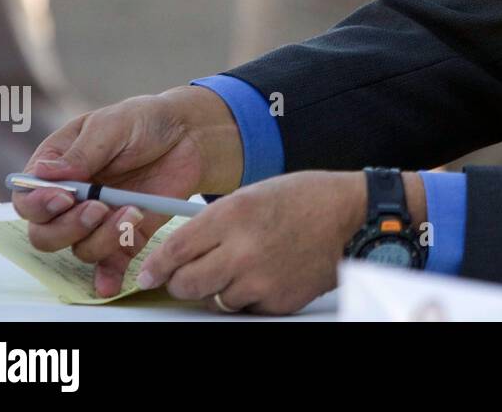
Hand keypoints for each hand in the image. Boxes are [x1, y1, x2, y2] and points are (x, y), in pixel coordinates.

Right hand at [12, 86, 242, 296]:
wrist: (190, 134)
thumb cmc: (145, 121)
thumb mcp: (113, 125)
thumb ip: (82, 152)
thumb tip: (44, 174)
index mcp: (57, 169)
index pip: (27, 200)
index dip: (39, 205)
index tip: (65, 198)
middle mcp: (72, 200)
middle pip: (45, 234)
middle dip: (68, 228)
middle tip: (98, 208)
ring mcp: (99, 220)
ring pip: (80, 249)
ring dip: (102, 238)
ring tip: (133, 211)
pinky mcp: (127, 234)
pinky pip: (112, 262)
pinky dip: (109, 275)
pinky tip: (111, 283)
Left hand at [135, 171, 368, 314]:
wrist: (352, 218)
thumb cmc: (305, 199)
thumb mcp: (253, 194)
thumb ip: (216, 221)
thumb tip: (183, 250)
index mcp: (233, 214)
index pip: (176, 249)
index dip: (157, 266)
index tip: (150, 274)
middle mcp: (242, 250)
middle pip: (186, 284)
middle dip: (182, 282)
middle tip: (190, 275)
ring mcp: (260, 279)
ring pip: (213, 300)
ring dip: (218, 289)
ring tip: (240, 268)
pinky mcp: (277, 301)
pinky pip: (246, 307)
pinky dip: (249, 296)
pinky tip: (266, 274)